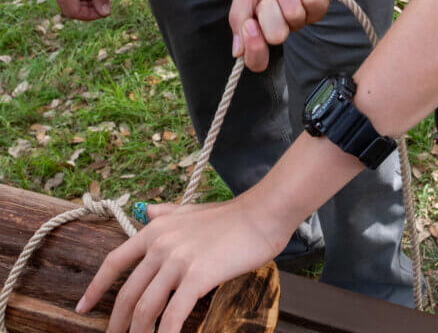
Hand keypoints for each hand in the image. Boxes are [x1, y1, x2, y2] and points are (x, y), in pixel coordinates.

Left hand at [76, 198, 286, 332]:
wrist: (260, 214)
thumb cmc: (229, 216)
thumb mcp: (190, 210)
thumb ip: (165, 213)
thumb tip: (145, 211)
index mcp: (155, 229)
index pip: (114, 261)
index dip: (96, 287)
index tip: (82, 307)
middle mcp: (160, 245)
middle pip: (127, 293)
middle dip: (116, 323)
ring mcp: (177, 261)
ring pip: (145, 308)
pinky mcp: (197, 276)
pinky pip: (172, 316)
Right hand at [230, 0, 332, 71]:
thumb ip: (240, 14)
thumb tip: (237, 52)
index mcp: (254, 18)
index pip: (255, 56)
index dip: (254, 50)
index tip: (251, 28)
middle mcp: (278, 21)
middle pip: (275, 38)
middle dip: (271, 10)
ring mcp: (299, 14)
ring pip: (295, 21)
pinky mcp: (319, 5)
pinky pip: (313, 9)